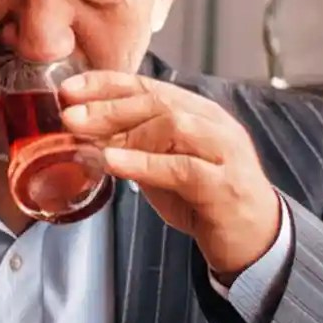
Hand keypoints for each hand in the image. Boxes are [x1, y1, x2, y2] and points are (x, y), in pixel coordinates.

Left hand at [59, 71, 281, 283]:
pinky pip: (181, 167)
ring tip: (86, 137)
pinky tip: (114, 162)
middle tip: (69, 115)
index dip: (106, 84)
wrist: (253, 238)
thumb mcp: (161, 168)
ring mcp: (223, 152)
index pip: (147, 86)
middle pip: (156, 102)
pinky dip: (144, 163)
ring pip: (172, 125)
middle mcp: (213, 124)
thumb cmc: (205, 200)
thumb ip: (134, 149)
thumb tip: (87, 137)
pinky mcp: (225, 185)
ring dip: (124, 130)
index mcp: (197, 112)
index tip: (69, 88)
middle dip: (107, 106)